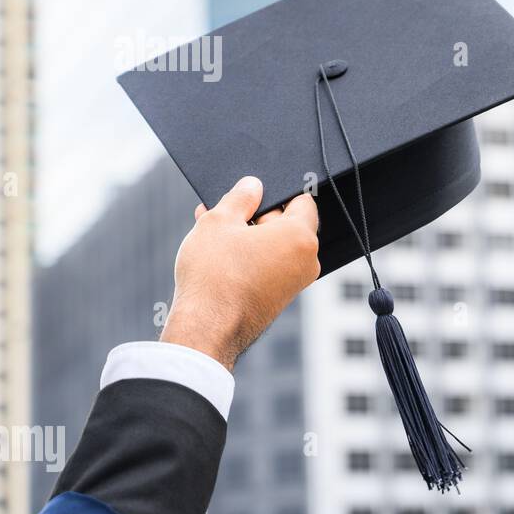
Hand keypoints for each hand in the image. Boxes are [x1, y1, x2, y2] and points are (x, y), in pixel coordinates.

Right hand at [160, 176, 319, 371]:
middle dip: (254, 214)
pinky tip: (216, 249)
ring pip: (271, 246)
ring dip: (245, 234)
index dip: (276, 192)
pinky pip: (267, 265)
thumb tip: (253, 185)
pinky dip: (247, 255)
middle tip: (223, 209)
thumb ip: (240, 197)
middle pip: (286, 223)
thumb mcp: (220, 221)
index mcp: (301, 237)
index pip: (302, 201)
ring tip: (211, 225)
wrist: (206, 328)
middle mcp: (307, 261)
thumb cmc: (215, 275)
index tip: (253, 193)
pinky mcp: (278, 297)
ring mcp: (294, 282)